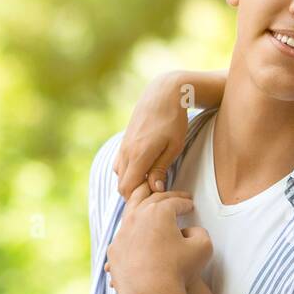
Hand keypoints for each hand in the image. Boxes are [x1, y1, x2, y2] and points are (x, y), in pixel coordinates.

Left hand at [105, 183, 211, 293]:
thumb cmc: (178, 271)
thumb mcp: (203, 247)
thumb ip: (200, 232)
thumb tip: (190, 231)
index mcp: (159, 212)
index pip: (175, 202)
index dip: (185, 202)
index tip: (190, 205)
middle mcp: (137, 217)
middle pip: (151, 199)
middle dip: (166, 197)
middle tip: (176, 199)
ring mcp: (122, 233)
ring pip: (131, 210)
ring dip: (143, 203)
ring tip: (150, 202)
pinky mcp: (114, 249)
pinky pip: (122, 233)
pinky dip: (131, 227)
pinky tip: (136, 230)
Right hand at [113, 71, 194, 197]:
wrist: (164, 94)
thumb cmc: (174, 121)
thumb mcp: (173, 147)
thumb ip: (160, 169)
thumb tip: (154, 189)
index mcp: (138, 155)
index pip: (127, 188)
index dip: (139, 199)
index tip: (156, 199)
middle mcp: (126, 152)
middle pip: (121, 185)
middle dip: (135, 194)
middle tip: (155, 193)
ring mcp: (122, 146)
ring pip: (119, 175)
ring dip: (131, 182)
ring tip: (151, 181)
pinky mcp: (124, 141)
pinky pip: (119, 163)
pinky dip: (128, 171)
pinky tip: (144, 169)